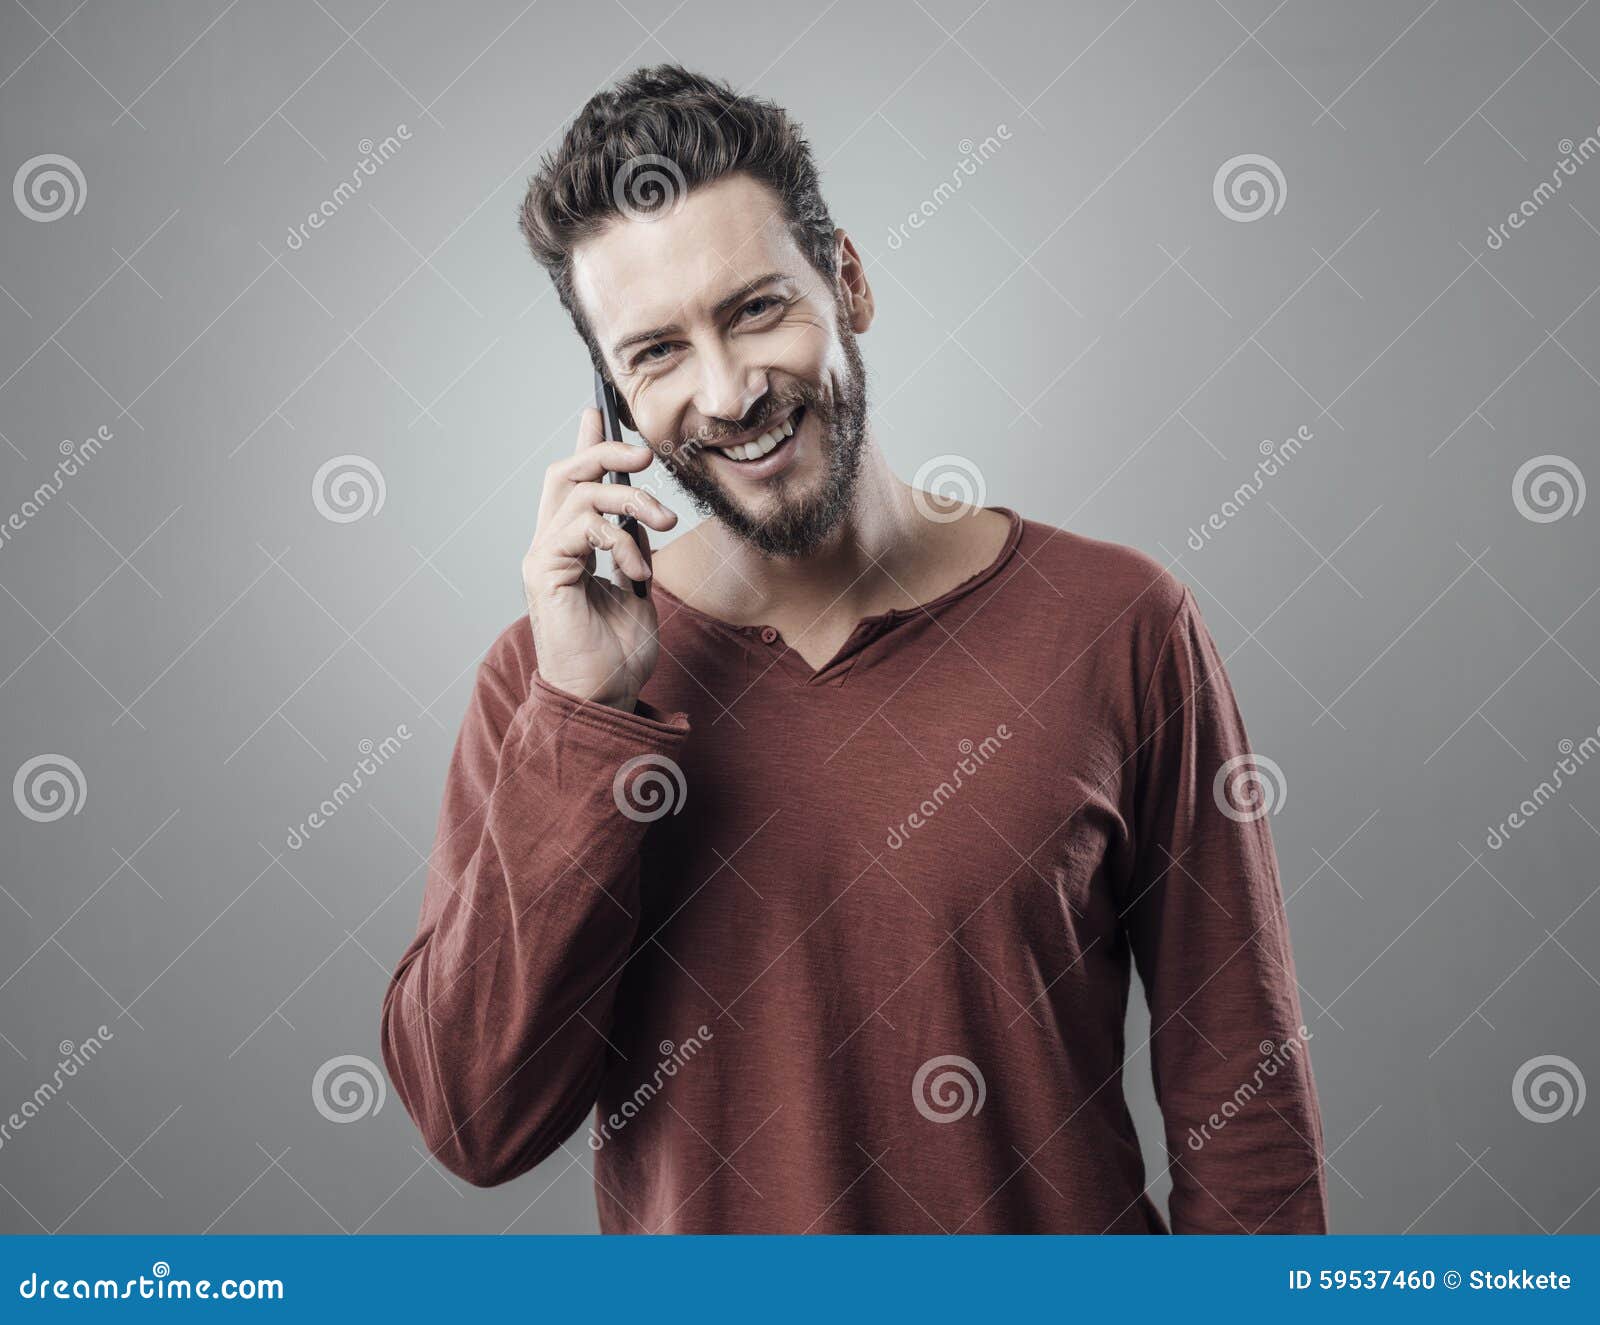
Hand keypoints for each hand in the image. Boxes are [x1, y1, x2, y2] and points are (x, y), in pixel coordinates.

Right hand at [523, 407, 678, 710]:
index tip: (599, 411)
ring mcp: (544, 557)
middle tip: (645, 456)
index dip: (586, 444)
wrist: (603, 697)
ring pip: (580, 491)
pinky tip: (638, 569)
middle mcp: (550, 545)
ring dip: (632, 500)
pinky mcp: (545, 571)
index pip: (573, 482)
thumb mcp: (637, 591)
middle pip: (567, 471)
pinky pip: (581, 525)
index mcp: (570, 547)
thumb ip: (633, 551)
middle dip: (607, 452)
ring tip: (665, 524)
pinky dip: (619, 538)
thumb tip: (644, 518)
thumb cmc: (617, 655)